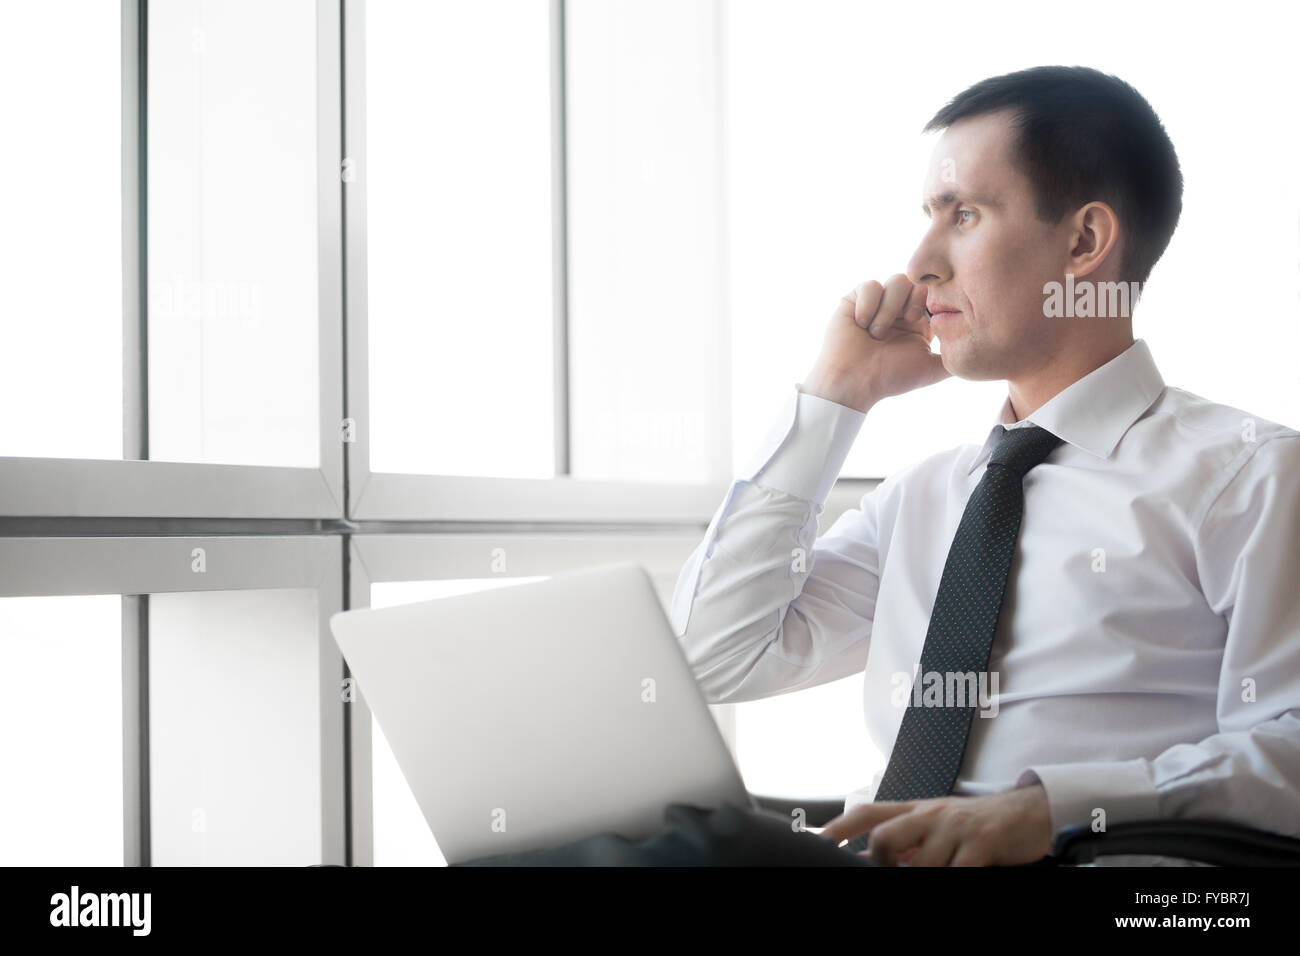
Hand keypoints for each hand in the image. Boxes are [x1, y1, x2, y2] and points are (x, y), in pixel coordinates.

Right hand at [801, 274, 949, 411]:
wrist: (853, 381)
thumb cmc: (890, 377)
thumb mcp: (930, 368)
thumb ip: (953, 357)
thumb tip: (978, 348)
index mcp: (917, 322)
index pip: (934, 295)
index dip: (932, 302)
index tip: (921, 322)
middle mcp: (898, 309)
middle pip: (918, 283)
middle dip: (913, 302)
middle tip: (906, 322)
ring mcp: (877, 303)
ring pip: (897, 280)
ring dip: (889, 309)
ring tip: (877, 333)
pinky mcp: (855, 298)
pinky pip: (870, 285)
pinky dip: (868, 305)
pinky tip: (862, 325)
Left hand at [819, 784, 1053, 865]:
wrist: (1027, 813)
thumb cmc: (973, 825)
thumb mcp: (935, 825)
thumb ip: (905, 839)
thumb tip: (869, 858)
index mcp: (914, 810)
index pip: (866, 813)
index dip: (836, 828)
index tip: (815, 843)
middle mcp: (930, 815)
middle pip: (884, 836)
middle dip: (881, 861)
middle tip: (893, 871)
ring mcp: (956, 829)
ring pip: (920, 862)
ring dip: (921, 874)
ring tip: (934, 871)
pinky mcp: (982, 845)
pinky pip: (957, 872)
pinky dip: (951, 879)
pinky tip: (955, 876)